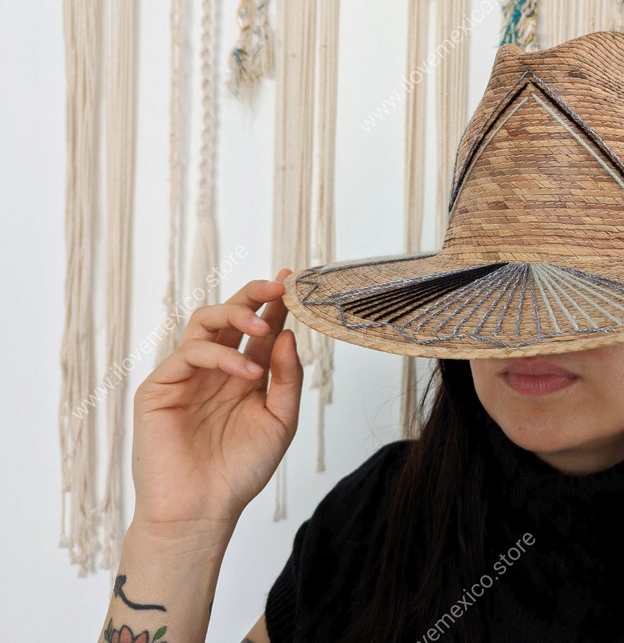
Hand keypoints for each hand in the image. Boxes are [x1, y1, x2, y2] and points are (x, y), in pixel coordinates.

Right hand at [130, 270, 302, 536]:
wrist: (204, 510)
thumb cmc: (241, 470)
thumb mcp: (280, 420)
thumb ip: (287, 377)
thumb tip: (289, 333)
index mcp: (244, 375)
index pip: (260, 331)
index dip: (275, 305)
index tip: (294, 282)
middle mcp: (215, 369)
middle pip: (229, 316)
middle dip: (253, 296)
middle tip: (278, 287)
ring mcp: (186, 376)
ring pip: (204, 324)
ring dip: (236, 316)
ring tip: (264, 326)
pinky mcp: (160, 387)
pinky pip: (189, 354)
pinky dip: (220, 356)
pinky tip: (245, 372)